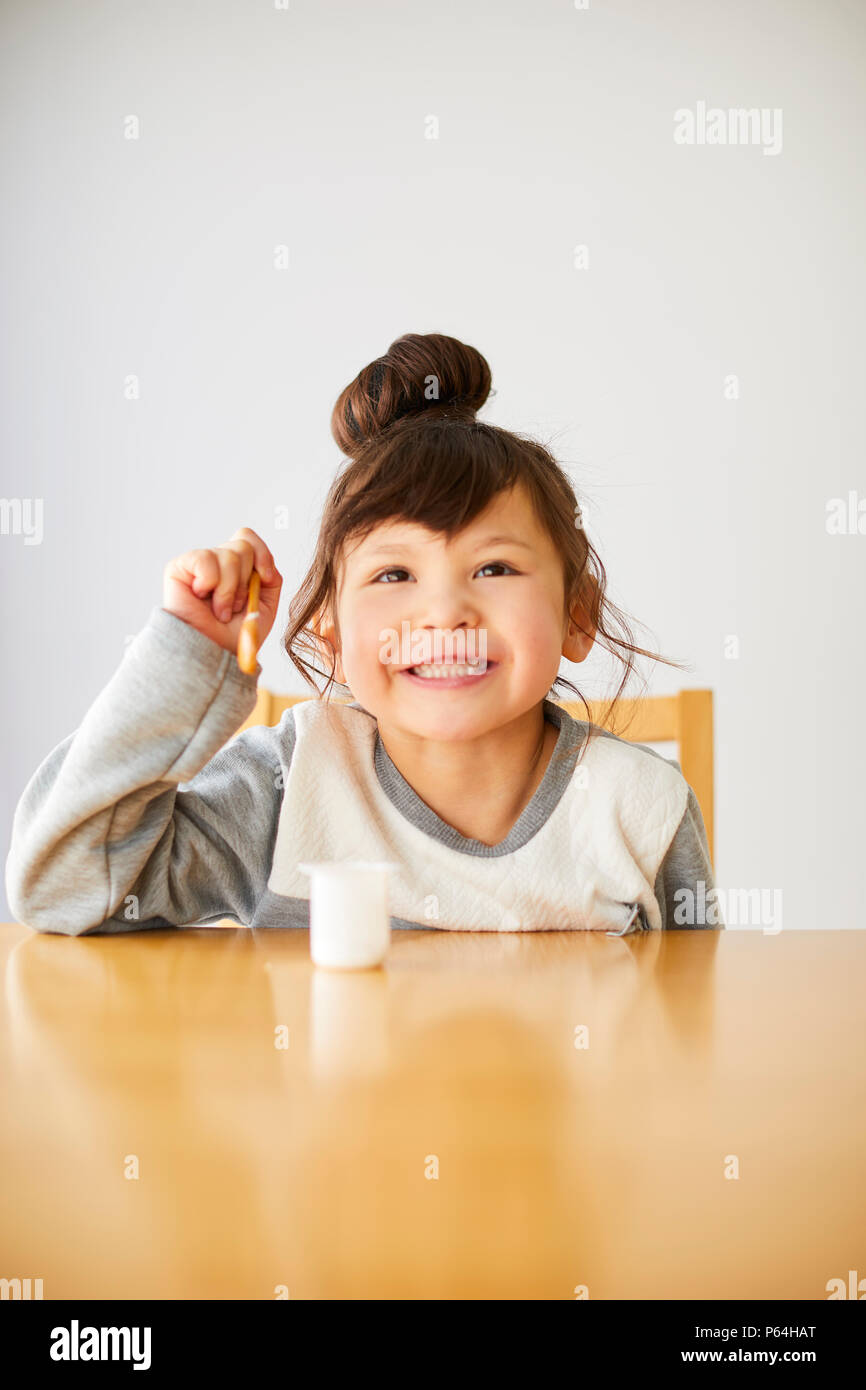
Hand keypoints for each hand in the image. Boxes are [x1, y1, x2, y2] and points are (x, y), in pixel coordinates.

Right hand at [162, 527, 282, 659]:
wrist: (215, 653)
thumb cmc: (236, 635)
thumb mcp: (266, 605)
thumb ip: (271, 578)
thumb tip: (263, 563)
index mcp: (235, 567)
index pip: (248, 537)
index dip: (262, 555)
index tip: (266, 579)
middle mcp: (216, 562)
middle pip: (242, 544)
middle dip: (245, 581)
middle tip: (234, 606)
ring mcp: (198, 564)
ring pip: (228, 554)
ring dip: (229, 589)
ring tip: (220, 610)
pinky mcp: (179, 567)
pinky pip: (205, 559)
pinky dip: (210, 583)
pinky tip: (202, 598)